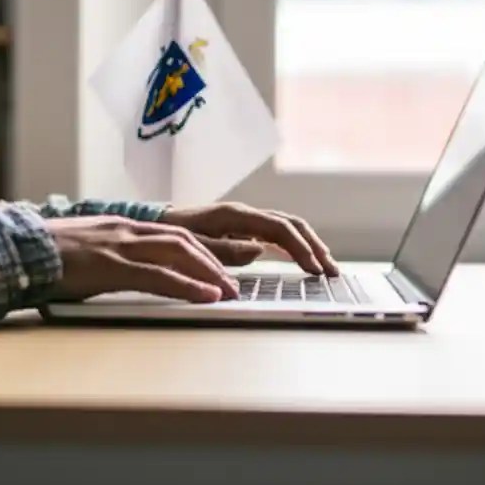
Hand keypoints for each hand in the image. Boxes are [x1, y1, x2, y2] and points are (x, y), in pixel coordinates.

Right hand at [47, 216, 241, 302]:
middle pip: (184, 240)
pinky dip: (186, 285)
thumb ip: (111, 258)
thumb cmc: (44, 258)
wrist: (14, 251)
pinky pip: (157, 275)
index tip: (222, 269)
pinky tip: (205, 297)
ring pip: (178, 252)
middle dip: (214, 261)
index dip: (202, 250)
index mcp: (121, 228)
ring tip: (229, 293)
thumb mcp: (86, 252)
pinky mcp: (109, 266)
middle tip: (235, 285)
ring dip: (209, 273)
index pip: (173, 234)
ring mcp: (118, 247)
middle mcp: (125, 232)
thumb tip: (127, 273)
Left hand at [159, 202, 338, 276]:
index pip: (279, 229)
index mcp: (234, 216)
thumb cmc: (168, 237)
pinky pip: (277, 235)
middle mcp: (244, 214)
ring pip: (288, 228)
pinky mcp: (243, 229)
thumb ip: (224, 250)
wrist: (153, 227)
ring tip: (326, 267)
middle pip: (291, 224)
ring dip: (309, 246)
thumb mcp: (192, 246)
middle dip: (314, 246)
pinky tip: (305, 262)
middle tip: (331, 271)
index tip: (314, 269)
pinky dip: (295, 247)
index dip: (300, 248)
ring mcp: (245, 221)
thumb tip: (260, 250)